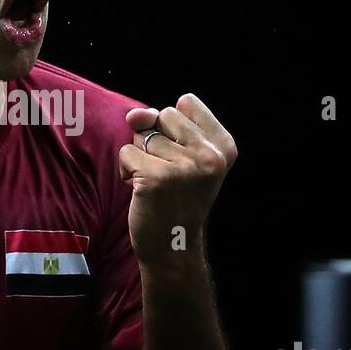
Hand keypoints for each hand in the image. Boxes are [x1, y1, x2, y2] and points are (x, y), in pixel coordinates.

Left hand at [119, 94, 237, 267]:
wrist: (172, 247)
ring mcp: (185, 166)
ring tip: (157, 185)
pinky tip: (143, 191)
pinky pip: (126, 153)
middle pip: (163, 115)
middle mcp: (210, 155)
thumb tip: (134, 115)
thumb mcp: (179, 155)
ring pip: (142, 136)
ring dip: (140, 158)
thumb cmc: (175, 198)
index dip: (174, 127)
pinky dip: (126, 171)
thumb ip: (159, 124)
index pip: (186, 102)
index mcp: (224, 146)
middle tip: (169, 174)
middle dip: (156, 141)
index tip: (183, 157)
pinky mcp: (158, 177)